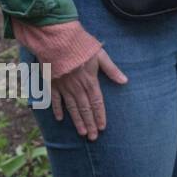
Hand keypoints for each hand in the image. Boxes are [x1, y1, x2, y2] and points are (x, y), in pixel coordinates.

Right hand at [39, 20, 127, 140]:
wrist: (57, 39)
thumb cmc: (80, 44)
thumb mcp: (100, 54)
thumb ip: (111, 69)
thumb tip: (125, 81)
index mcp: (90, 81)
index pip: (97, 103)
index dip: (100, 116)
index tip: (102, 128)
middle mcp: (77, 87)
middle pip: (85, 109)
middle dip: (90, 124)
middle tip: (92, 137)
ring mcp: (64, 86)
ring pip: (72, 107)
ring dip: (77, 121)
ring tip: (82, 133)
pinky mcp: (52, 82)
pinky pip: (55, 99)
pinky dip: (58, 109)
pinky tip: (60, 119)